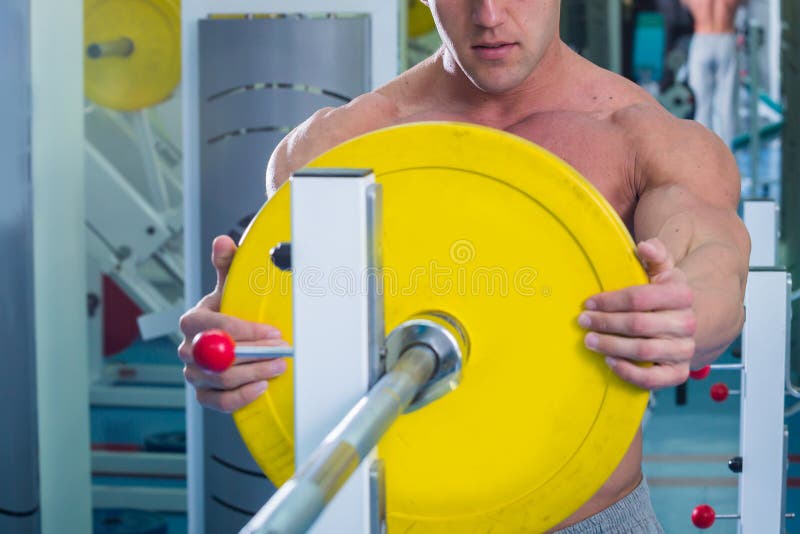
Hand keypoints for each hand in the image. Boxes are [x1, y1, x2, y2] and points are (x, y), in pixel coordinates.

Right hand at [178, 235, 288, 411]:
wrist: (226, 340)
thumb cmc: (229, 310)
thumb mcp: (231, 287)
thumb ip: (229, 265)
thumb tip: (224, 241)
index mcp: (193, 321)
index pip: (215, 326)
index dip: (245, 330)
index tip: (272, 330)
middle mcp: (190, 349)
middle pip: (218, 356)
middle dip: (255, 353)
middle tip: (282, 349)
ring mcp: (195, 374)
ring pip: (221, 379)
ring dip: (254, 373)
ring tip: (279, 365)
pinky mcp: (203, 394)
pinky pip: (219, 401)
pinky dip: (242, 396)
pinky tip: (261, 386)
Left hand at [578, 238, 696, 389]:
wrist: (680, 322)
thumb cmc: (661, 294)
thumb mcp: (661, 271)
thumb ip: (655, 255)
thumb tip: (645, 245)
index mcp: (681, 295)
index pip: (639, 298)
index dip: (610, 301)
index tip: (588, 303)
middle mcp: (687, 324)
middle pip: (638, 325)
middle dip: (605, 323)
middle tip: (582, 321)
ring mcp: (684, 350)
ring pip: (642, 351)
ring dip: (610, 346)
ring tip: (589, 340)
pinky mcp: (677, 373)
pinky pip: (652, 379)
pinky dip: (628, 372)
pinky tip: (609, 362)